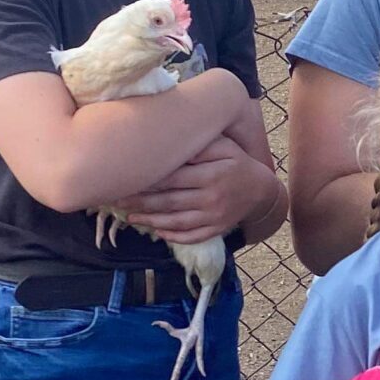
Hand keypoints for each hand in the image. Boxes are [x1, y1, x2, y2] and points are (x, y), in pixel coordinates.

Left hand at [115, 136, 272, 244]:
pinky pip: (192, 236)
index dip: (147, 180)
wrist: (262, 192)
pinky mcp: (216, 229)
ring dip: (150, 221)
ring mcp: (214, 217)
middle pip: (169, 201)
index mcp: (211, 174)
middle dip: (140, 202)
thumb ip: (201, 145)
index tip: (125, 179)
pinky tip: (157, 232)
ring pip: (176, 221)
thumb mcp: (225, 147)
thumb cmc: (237, 163)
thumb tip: (173, 144)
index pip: (172, 178)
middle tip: (116, 200)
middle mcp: (211, 198)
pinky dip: (173, 236)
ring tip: (129, 218)